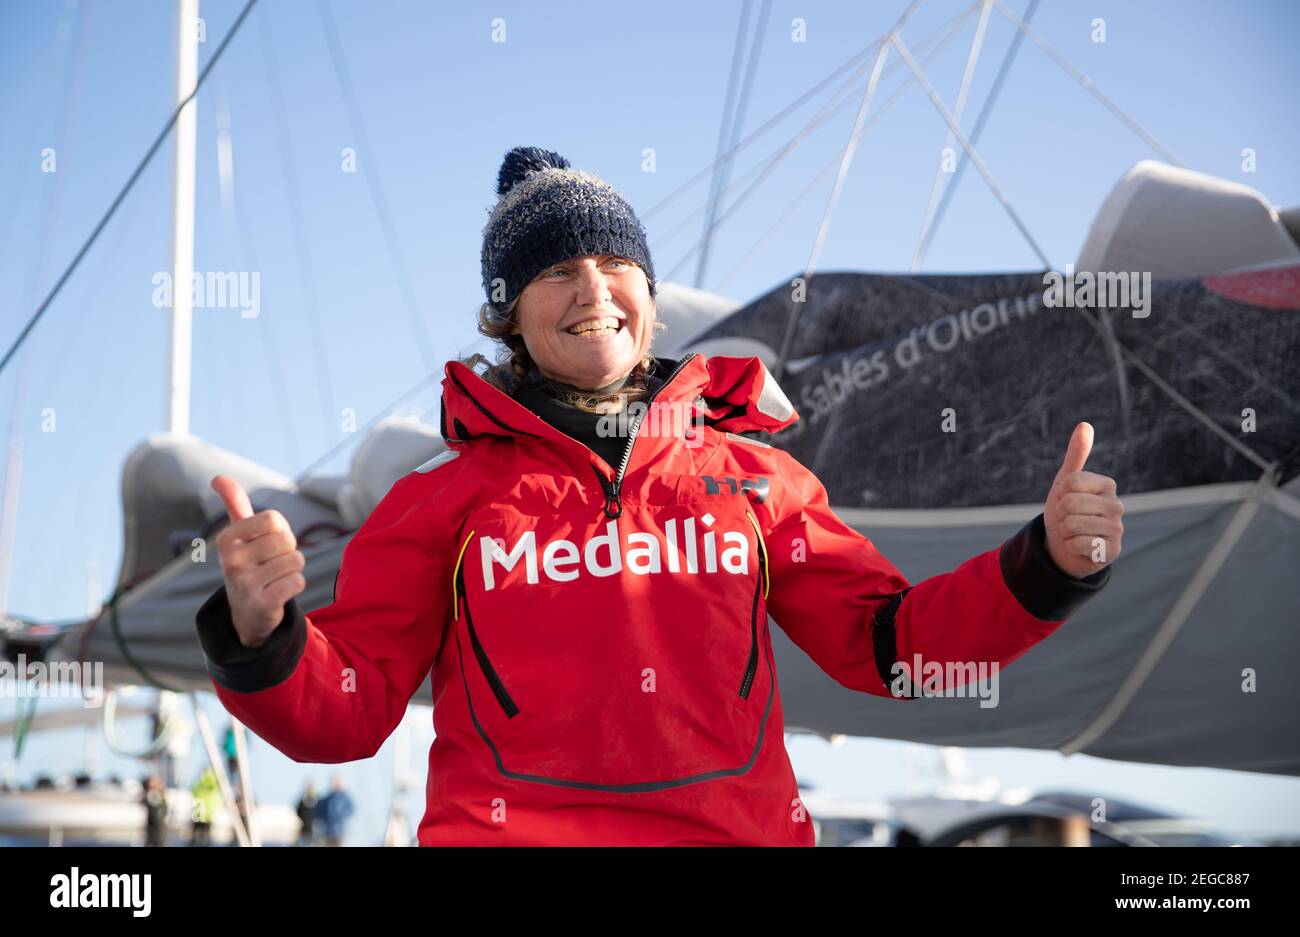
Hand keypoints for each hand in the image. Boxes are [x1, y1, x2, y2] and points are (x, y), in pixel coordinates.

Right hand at [211, 475, 306, 648]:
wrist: (247, 611)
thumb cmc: (250, 563)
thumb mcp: (240, 534)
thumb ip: (235, 504)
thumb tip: (218, 477)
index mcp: (227, 538)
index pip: (274, 519)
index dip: (279, 531)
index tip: (266, 544)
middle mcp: (231, 560)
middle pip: (287, 540)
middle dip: (288, 551)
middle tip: (271, 565)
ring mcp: (244, 583)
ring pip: (296, 561)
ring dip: (292, 570)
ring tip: (274, 579)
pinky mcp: (261, 603)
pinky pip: (298, 582)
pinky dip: (295, 586)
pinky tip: (278, 593)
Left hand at [1043, 422, 1123, 578]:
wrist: (1065, 545)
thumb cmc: (1066, 510)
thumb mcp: (1066, 481)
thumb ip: (1076, 453)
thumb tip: (1085, 425)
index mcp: (1107, 485)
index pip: (1071, 481)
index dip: (1059, 493)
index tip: (1064, 499)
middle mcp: (1116, 505)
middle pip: (1070, 503)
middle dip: (1060, 513)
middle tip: (1067, 518)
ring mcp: (1117, 529)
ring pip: (1072, 524)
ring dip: (1064, 531)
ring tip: (1072, 532)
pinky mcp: (1112, 550)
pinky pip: (1078, 544)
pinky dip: (1070, 546)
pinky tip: (1078, 546)